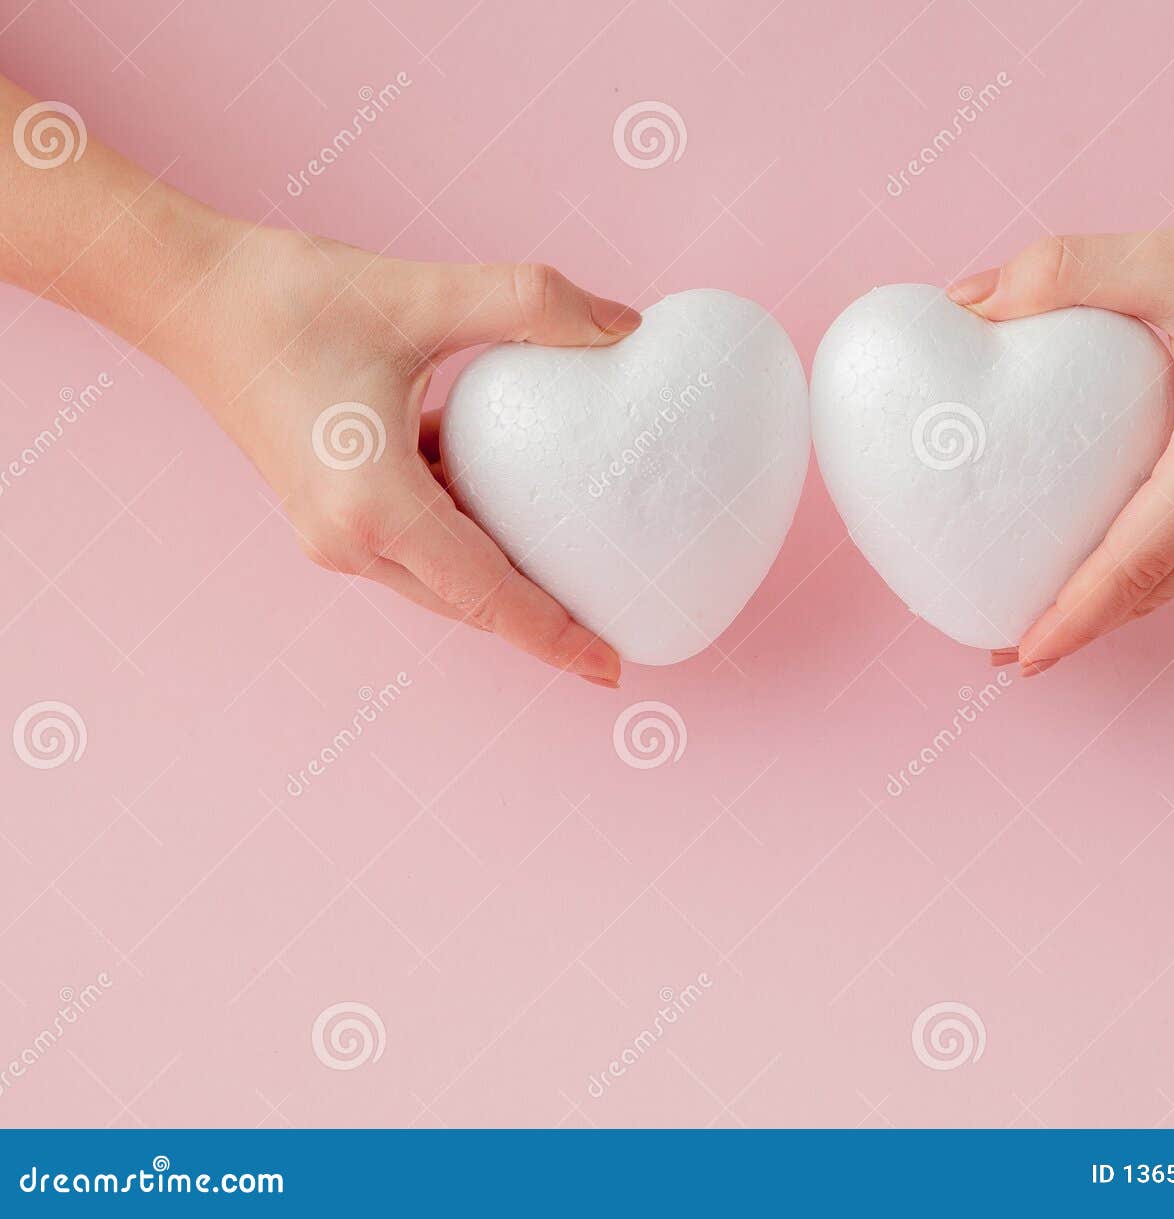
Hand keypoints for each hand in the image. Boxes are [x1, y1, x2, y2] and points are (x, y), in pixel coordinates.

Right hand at [181, 227, 639, 685]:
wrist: (186, 294)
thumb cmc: (290, 296)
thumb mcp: (421, 293)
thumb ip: (530, 303)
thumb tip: (622, 327)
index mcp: (375, 507)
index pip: (489, 595)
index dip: (555, 636)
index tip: (612, 669)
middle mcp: (349, 541)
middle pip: (470, 603)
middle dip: (541, 624)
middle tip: (615, 631)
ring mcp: (331, 535)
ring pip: (442, 581)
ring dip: (503, 584)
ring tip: (577, 573)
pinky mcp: (327, 514)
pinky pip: (415, 547)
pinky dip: (467, 541)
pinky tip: (515, 504)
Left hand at [948, 181, 1173, 673]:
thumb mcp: (1171, 256)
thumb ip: (1061, 272)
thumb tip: (967, 299)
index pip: (1133, 567)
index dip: (1072, 619)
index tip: (1020, 658)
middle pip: (1157, 588)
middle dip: (1083, 625)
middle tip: (1007, 648)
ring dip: (1122, 600)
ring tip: (1052, 612)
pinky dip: (1160, 562)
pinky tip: (1119, 549)